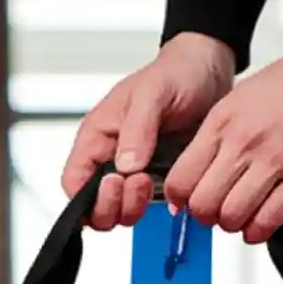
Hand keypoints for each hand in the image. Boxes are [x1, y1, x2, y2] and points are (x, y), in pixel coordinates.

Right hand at [62, 32, 235, 230]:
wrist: (209, 71)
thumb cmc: (175, 74)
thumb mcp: (152, 93)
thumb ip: (136, 130)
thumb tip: (125, 166)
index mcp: (96, 138)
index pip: (73, 182)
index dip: (88, 194)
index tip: (115, 183)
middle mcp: (109, 160)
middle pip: (93, 205)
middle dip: (113, 205)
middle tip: (140, 183)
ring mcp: (133, 173)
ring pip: (120, 211)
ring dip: (134, 207)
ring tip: (153, 182)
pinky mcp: (158, 180)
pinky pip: (149, 205)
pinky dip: (158, 207)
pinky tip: (171, 191)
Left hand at [164, 52, 282, 242]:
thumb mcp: (233, 103)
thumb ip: (208, 140)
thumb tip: (187, 179)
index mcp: (221, 125)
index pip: (180, 180)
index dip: (179, 199)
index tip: (185, 202)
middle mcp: (244, 144)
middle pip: (203, 204)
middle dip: (204, 216)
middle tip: (212, 212)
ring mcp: (275, 162)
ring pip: (233, 216)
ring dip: (231, 224)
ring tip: (237, 216)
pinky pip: (269, 219)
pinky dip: (257, 231)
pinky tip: (256, 226)